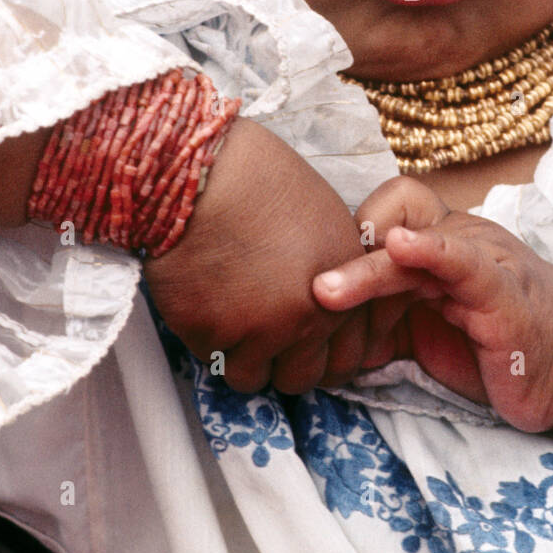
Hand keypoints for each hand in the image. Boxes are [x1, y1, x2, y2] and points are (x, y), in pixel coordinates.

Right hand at [143, 116, 369, 394]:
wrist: (203, 174)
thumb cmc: (260, 181)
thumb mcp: (326, 222)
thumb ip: (335, 276)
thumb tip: (328, 312)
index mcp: (347, 288)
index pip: (349, 355)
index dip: (324, 356)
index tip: (304, 347)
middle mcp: (312, 317)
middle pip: (304, 378)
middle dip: (283, 363)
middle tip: (262, 335)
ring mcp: (263, 332)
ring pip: (254, 378)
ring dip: (242, 355)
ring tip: (230, 313)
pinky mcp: (214, 337)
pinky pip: (212, 359)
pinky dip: (206, 337)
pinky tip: (205, 297)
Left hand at [313, 176, 552, 432]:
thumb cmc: (488, 347)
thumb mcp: (420, 325)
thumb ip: (376, 313)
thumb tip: (310, 323)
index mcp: (440, 239)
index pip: (392, 205)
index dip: (356, 229)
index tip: (323, 273)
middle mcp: (461, 238)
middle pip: (394, 223)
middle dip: (346, 253)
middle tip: (309, 288)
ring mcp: (484, 261)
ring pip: (418, 248)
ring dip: (368, 270)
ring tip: (328, 291)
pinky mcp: (504, 295)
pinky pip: (467, 263)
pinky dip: (435, 251)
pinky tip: (404, 247)